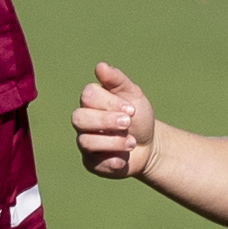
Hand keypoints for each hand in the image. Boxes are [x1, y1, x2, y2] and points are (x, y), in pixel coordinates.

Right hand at [72, 62, 155, 177]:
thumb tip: (100, 65)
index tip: (131, 109)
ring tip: (132, 143)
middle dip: (106, 121)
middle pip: (78, 118)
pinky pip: (93, 163)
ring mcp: (85, 142)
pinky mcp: (90, 162)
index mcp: (92, 101)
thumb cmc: (138, 116)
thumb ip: (117, 80)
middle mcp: (84, 121)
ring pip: (85, 141)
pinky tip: (124, 158)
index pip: (88, 96)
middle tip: (128, 123)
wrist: (148, 145)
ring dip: (113, 142)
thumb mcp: (133, 95)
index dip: (109, 102)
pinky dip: (111, 160)